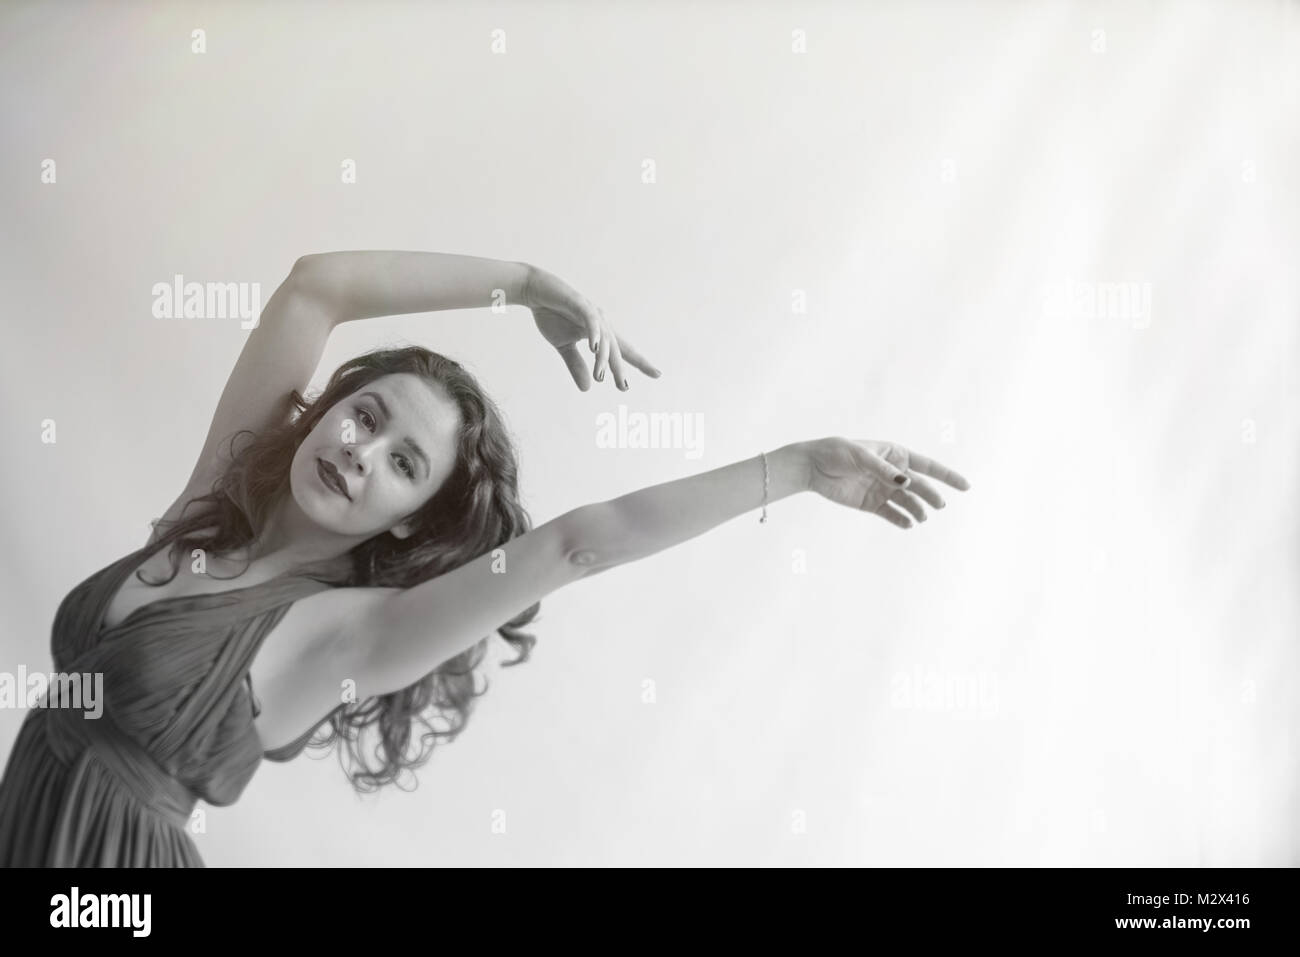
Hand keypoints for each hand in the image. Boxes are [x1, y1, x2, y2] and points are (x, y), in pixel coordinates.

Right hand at [520, 264, 660, 391]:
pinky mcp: (580, 305)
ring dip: (603, 359)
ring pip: (604, 339)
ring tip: (601, 377)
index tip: (657, 373)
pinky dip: (594, 334)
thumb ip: (576, 365)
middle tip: (624, 388)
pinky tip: (595, 348)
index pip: (622, 351)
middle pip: (616, 349)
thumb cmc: (551, 315)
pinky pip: (591, 321)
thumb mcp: (564, 346)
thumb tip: (588, 389)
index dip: (639, 362)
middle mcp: (602, 323)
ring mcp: (593, 314)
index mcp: (600, 333)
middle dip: (620, 369)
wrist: (535, 291)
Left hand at [805, 437, 970, 528]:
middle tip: (939, 506)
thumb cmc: (836, 453)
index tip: (966, 486)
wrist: (812, 467)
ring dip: (917, 510)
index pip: (927, 465)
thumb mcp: (860, 456)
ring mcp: (883, 489)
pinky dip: (901, 520)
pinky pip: (891, 514)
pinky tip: (908, 524)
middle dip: (931, 495)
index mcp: (895, 454)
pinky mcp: (871, 504)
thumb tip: (906, 481)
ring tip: (921, 518)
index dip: (947, 475)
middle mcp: (893, 473)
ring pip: (908, 502)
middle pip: (920, 486)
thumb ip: (883, 470)